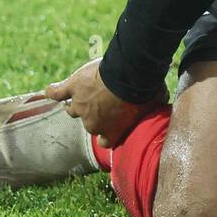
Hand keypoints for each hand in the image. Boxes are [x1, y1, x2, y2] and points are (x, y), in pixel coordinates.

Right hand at [44, 58, 167, 148]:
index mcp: (111, 132)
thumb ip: (153, 109)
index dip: (108, 133)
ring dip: (79, 102)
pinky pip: (56, 92)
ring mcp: (79, 106)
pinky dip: (54, 91)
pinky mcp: (72, 87)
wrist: (128, 75)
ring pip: (72, 109)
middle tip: (107, 101)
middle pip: (90, 123)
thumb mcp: (155, 104)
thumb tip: (163, 107)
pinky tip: (52, 90)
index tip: (113, 126)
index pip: (105, 141)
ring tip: (86, 93)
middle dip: (97, 114)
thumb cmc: (145, 91)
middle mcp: (92, 123)